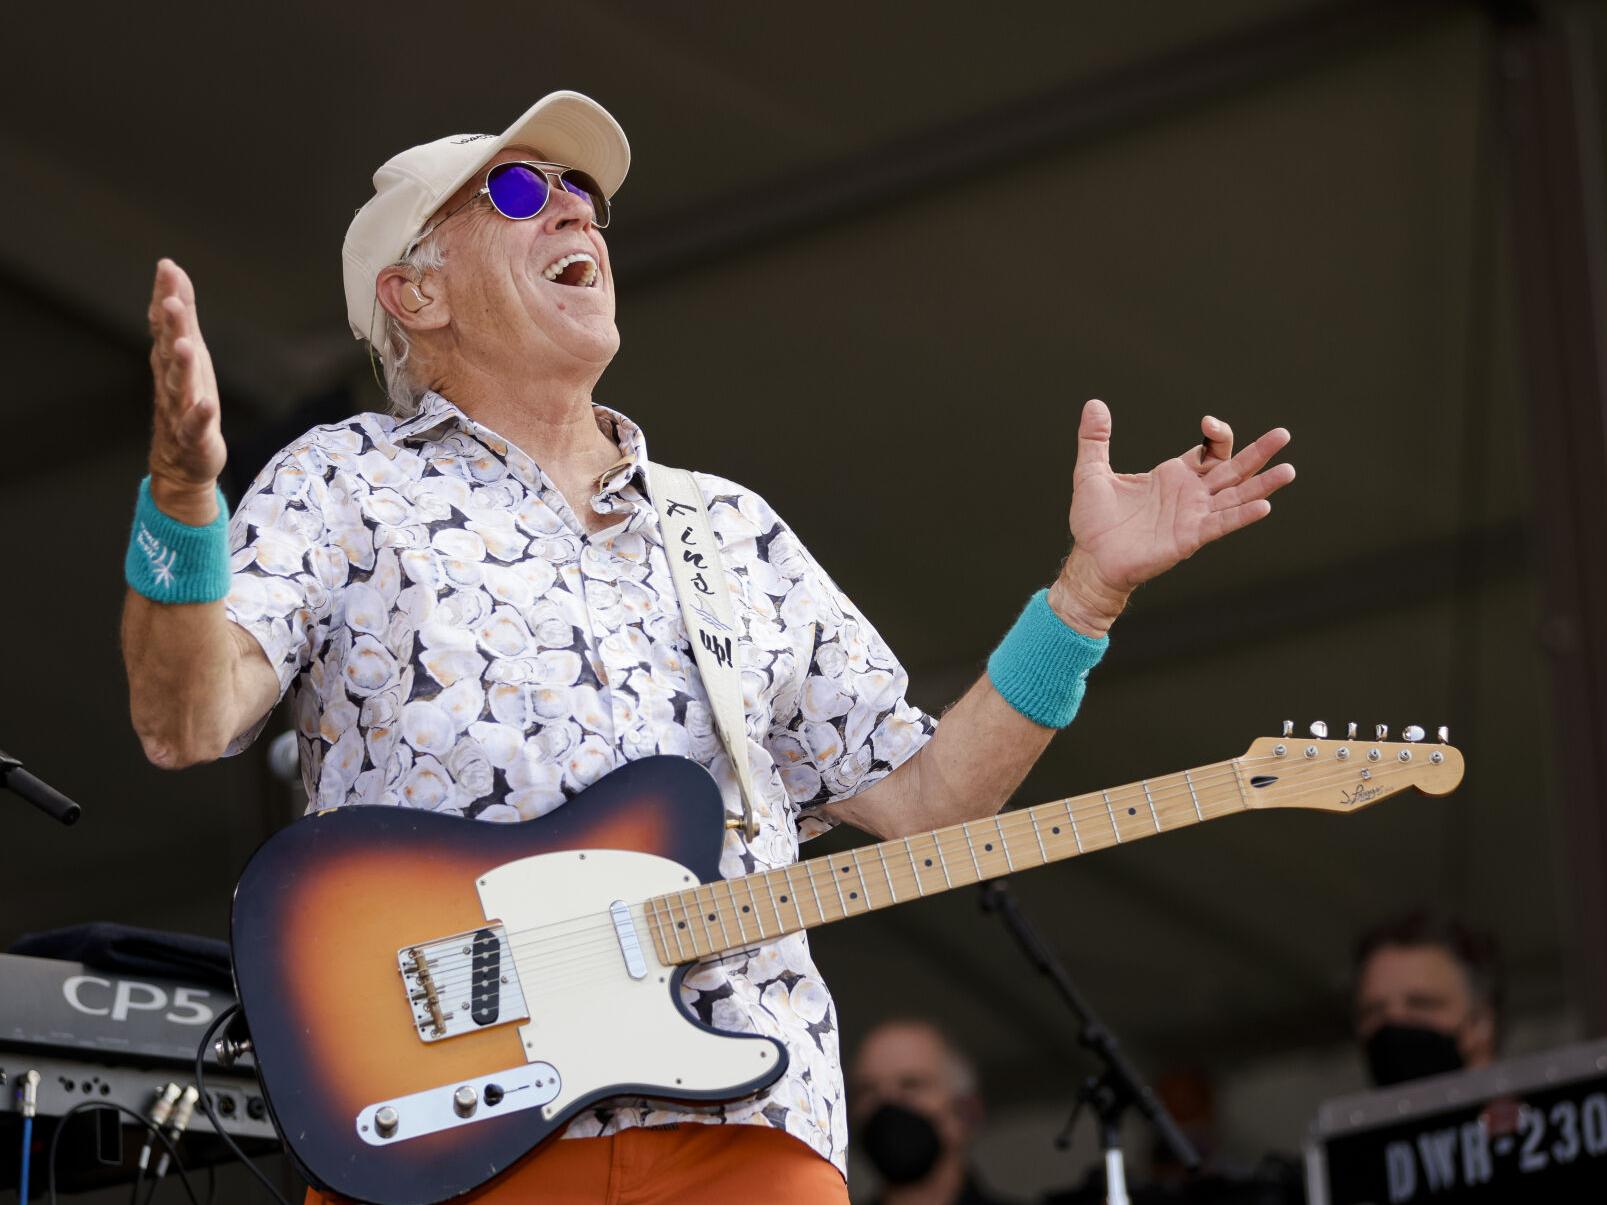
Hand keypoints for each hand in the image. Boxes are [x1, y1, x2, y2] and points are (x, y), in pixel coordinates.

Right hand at [146, 258, 225, 523]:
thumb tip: (174, 270)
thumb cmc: (187, 399)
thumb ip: (183, 314)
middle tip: (173, 301)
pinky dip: (200, 415)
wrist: (181, 460)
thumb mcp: (189, 353)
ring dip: (182, 366)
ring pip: (179, 385)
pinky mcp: (194, 437)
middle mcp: (171, 380)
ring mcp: (180, 409)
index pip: (164, 323)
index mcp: (170, 359)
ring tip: (186, 346)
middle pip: (169, 349)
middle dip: (172, 326)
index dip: (165, 296)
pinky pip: (195, 426)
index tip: (167, 268)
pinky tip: (207, 404)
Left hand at [1050, 399, 1293, 633]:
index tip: (1208, 423)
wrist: (1091, 559)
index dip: (1217, 434)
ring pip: (1236, 496)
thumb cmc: (1094, 521)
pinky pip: (1221, 524)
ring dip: (1262, 484)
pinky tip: (1264, 506)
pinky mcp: (1190, 538)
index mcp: (1173, 474)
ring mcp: (1193, 516)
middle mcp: (1190, 493)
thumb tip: (1094, 404)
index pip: (1209, 450)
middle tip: (1283, 434)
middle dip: (1258, 452)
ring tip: (1289, 469)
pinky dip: (1242, 515)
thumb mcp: (1090, 472)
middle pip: (1233, 469)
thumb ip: (1094, 439)